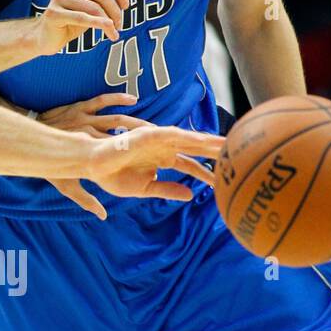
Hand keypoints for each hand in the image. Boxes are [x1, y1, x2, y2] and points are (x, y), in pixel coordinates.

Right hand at [34, 0, 128, 53]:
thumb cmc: (73, 17)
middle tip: (120, 24)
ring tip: (114, 32)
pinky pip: (83, 18)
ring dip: (109, 22)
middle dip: (115, 11)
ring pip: (94, 8)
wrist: (49, 36)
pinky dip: (100, 26)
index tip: (125, 6)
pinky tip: (111, 34)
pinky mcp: (53, 13)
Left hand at [41, 93, 143, 217]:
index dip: (137, 158)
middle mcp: (92, 133)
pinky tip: (133, 99)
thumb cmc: (48, 164)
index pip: (118, 154)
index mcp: (90, 151)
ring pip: (117, 118)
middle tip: (165, 144)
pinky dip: (117, 98)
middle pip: (123, 135)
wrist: (29, 137)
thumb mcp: (65, 184)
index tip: (154, 163)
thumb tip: (102, 215)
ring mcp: (87, 118)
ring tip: (155, 129)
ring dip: (136, 123)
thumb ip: (85, 199)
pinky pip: (102, 100)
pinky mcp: (81, 106)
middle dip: (145, 139)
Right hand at [84, 122, 224, 202]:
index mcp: (163, 160)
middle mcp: (164, 147)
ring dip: (205, 140)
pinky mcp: (146, 135)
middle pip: (195, 148)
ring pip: (187, 139)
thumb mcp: (145, 189)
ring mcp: (157, 140)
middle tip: (239, 153)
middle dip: (215, 151)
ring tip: (225, 143)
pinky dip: (183, 136)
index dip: (208, 172)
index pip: (192, 165)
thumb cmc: (113, 176)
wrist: (92, 166)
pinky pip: (168, 134)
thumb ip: (167, 190)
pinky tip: (198, 139)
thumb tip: (189, 196)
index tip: (226, 179)